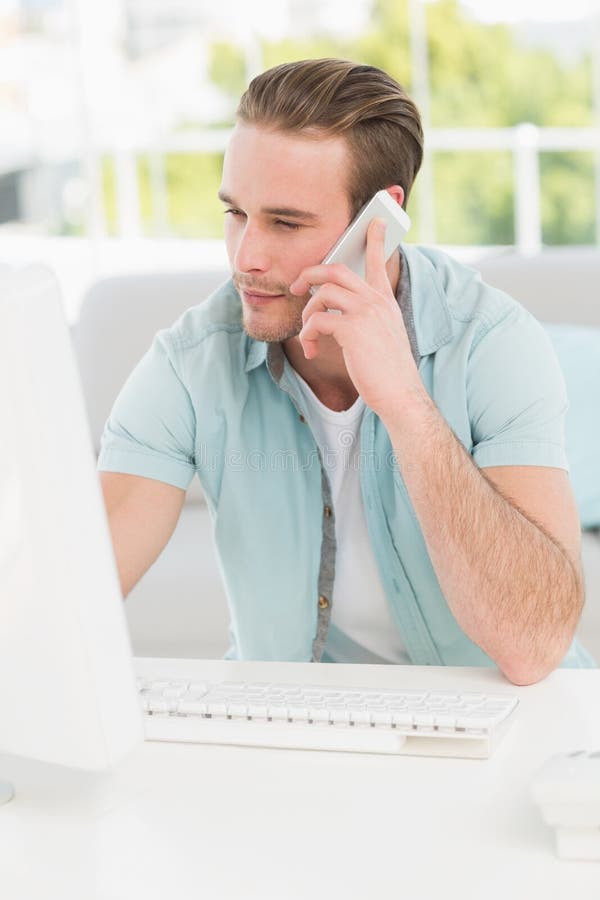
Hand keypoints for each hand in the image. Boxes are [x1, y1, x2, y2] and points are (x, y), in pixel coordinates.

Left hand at [290, 218, 425, 424]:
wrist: (401, 395)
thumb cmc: (389, 373)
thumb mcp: (383, 338)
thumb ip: (367, 321)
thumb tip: (336, 317)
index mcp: (385, 302)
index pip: (378, 262)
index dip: (374, 239)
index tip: (373, 221)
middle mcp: (376, 302)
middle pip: (336, 270)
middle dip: (311, 273)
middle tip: (298, 286)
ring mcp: (365, 313)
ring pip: (323, 293)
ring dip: (307, 313)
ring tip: (308, 334)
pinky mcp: (352, 329)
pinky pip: (317, 320)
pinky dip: (307, 335)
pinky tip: (311, 350)